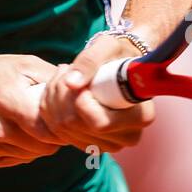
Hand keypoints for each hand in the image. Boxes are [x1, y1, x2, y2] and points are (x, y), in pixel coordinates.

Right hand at [0, 54, 68, 169]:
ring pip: (32, 155)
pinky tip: (13, 130)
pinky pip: (16, 160)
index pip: (49, 129)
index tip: (66, 115)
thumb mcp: (17, 63)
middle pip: (44, 146)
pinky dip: (22, 149)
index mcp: (7, 101)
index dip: (63, 124)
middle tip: (53, 120)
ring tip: (31, 122)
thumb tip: (80, 87)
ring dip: (39, 143)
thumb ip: (50, 76)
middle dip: (55, 135)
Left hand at [36, 33, 154, 153]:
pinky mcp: (90, 144)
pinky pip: (57, 132)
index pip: (99, 123)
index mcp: (141, 116)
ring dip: (53, 99)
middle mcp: (127, 137)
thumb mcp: (107, 47)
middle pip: (75, 126)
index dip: (79, 101)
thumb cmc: (116, 54)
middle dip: (61, 94)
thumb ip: (90, 61)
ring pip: (61, 129)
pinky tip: (58, 91)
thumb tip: (71, 83)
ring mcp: (108, 144)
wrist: (117, 67)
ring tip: (62, 76)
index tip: (77, 78)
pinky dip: (50, 109)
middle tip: (65, 70)